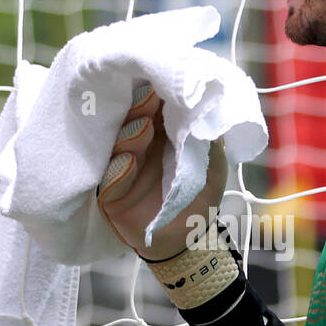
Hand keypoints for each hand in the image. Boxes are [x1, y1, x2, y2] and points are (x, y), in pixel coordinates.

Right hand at [96, 82, 227, 260]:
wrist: (188, 244)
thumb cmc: (198, 202)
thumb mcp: (213, 172)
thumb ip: (212, 146)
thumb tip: (213, 111)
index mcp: (159, 140)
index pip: (153, 112)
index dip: (158, 97)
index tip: (163, 80)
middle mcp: (138, 150)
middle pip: (132, 123)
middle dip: (139, 109)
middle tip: (148, 95)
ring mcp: (123, 170)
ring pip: (119, 147)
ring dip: (129, 136)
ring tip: (141, 127)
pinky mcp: (112, 195)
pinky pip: (111, 180)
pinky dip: (119, 170)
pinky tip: (128, 161)